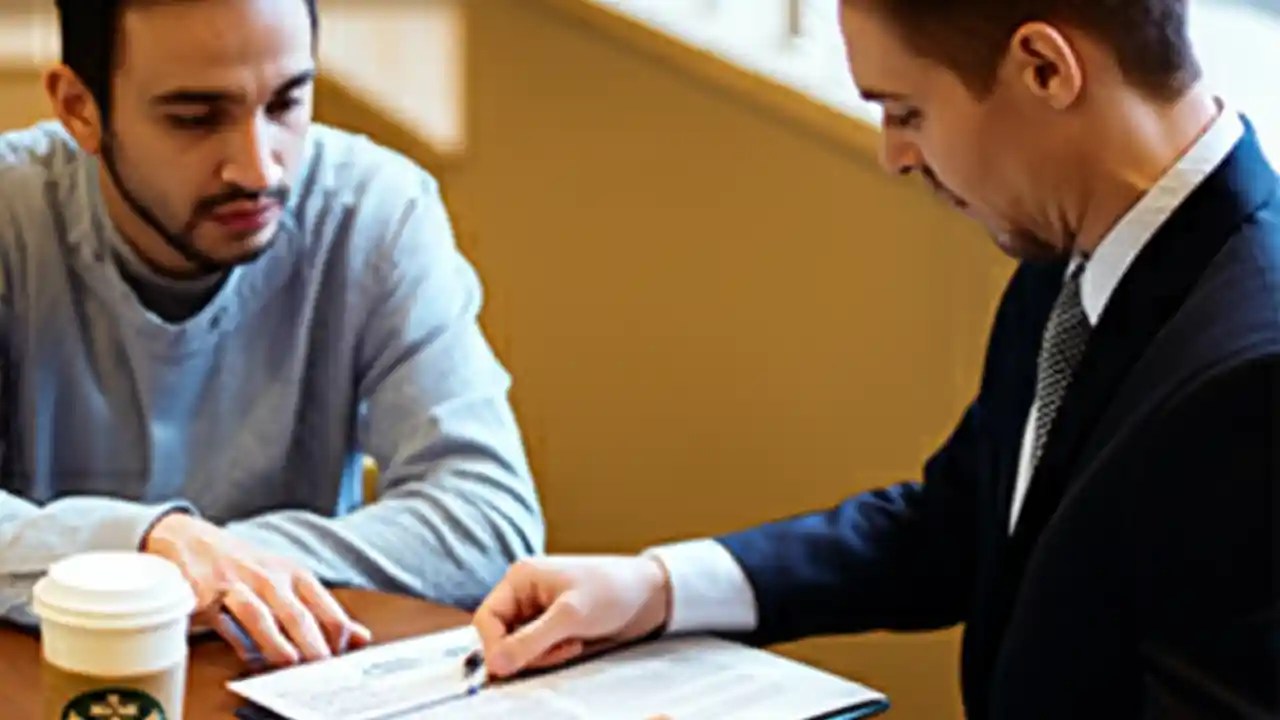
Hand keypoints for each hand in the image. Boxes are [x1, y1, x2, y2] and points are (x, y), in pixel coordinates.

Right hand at [143, 512, 372, 666]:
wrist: (188, 539)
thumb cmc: (244, 565)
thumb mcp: (288, 579)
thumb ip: (322, 610)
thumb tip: (361, 637)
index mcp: (294, 574)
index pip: (324, 605)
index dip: (336, 633)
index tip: (343, 657)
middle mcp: (268, 578)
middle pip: (296, 613)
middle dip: (311, 643)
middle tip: (322, 668)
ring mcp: (236, 585)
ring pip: (260, 615)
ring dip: (275, 642)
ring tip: (289, 663)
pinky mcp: (205, 596)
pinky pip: (222, 622)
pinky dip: (235, 642)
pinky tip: (248, 660)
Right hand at [472, 555, 671, 677]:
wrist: (651, 595)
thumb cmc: (613, 590)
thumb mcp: (571, 616)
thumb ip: (531, 641)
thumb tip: (495, 665)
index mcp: (521, 578)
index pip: (487, 619)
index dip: (494, 646)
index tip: (510, 667)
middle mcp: (525, 594)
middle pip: (501, 636)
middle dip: (525, 651)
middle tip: (557, 651)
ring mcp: (539, 612)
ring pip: (519, 648)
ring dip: (542, 655)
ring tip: (572, 644)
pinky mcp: (554, 628)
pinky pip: (537, 652)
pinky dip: (552, 656)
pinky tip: (575, 646)